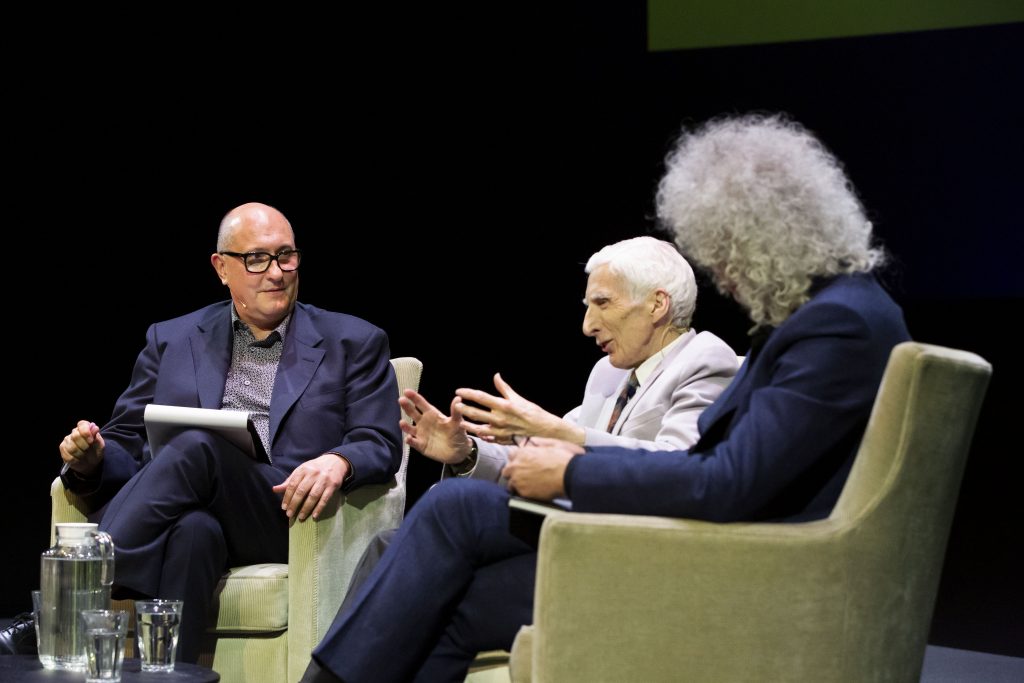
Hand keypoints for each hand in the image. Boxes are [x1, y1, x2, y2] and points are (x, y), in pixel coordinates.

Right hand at [59, 420, 104, 474]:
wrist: (91, 463)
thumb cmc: (96, 452)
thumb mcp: (100, 445)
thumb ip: (97, 437)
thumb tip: (94, 427)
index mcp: (84, 428)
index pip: (82, 424)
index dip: (86, 432)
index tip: (91, 441)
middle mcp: (74, 432)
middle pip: (75, 436)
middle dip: (84, 445)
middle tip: (88, 449)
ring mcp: (67, 440)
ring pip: (71, 447)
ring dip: (80, 454)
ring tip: (84, 454)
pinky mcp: (62, 449)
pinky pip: (67, 455)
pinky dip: (75, 459)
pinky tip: (78, 459)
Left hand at [272, 453, 348, 522]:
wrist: (335, 461)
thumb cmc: (315, 468)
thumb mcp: (301, 471)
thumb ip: (289, 481)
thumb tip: (274, 489)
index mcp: (303, 469)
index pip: (293, 484)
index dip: (287, 497)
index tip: (284, 507)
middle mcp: (313, 474)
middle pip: (302, 491)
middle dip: (294, 504)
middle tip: (289, 514)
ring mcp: (324, 480)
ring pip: (313, 496)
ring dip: (306, 508)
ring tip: (301, 517)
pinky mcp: (333, 485)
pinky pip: (325, 498)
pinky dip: (319, 508)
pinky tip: (314, 516)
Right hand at [398, 389, 473, 464]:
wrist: (458, 451)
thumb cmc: (457, 433)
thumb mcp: (457, 422)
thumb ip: (456, 412)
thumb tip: (458, 398)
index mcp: (432, 414)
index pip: (421, 404)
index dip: (414, 397)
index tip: (407, 391)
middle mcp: (424, 423)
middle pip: (413, 413)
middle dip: (407, 407)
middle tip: (401, 400)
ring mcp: (421, 434)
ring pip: (410, 428)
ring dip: (405, 426)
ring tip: (402, 422)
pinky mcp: (421, 445)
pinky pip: (414, 442)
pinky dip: (410, 440)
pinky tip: (409, 438)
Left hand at [456, 373, 584, 443]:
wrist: (543, 429)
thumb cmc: (531, 411)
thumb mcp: (518, 398)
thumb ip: (504, 388)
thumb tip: (496, 376)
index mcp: (505, 406)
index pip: (482, 397)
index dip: (469, 393)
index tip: (459, 391)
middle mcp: (501, 419)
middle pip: (478, 413)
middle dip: (465, 409)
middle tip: (456, 404)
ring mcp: (501, 431)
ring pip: (480, 428)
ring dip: (468, 424)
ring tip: (460, 421)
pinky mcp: (503, 439)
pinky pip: (488, 438)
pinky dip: (480, 435)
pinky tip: (474, 432)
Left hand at [501, 436, 583, 499]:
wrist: (568, 475)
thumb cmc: (562, 459)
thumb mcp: (551, 444)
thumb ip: (538, 443)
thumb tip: (533, 442)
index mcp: (522, 453)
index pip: (511, 456)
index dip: (517, 460)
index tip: (522, 463)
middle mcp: (516, 466)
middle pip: (506, 471)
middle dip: (513, 473)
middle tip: (523, 476)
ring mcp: (518, 480)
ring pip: (510, 484)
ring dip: (517, 484)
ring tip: (527, 486)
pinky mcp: (523, 492)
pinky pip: (518, 493)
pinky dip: (524, 493)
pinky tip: (533, 492)